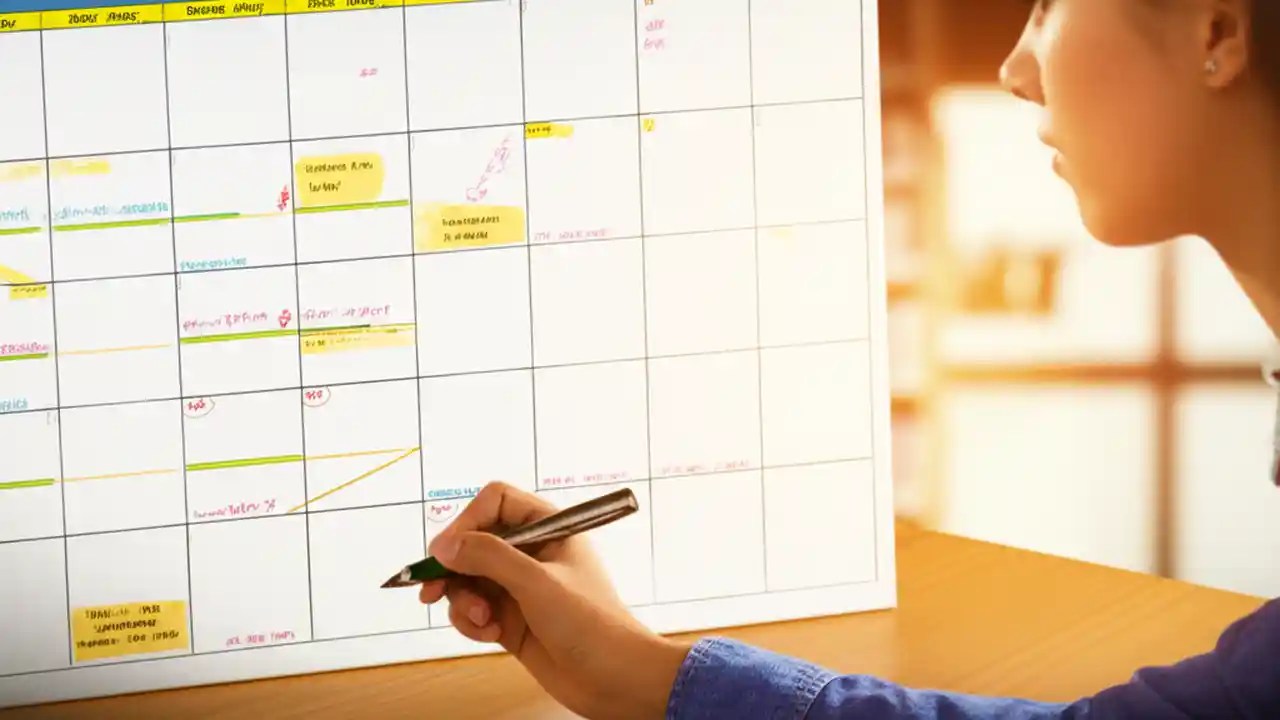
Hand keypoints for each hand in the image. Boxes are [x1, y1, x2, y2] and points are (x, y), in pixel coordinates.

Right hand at [419, 482, 690, 719]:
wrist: (614, 678)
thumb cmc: (592, 623)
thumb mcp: (537, 582)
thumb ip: (489, 557)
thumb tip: (446, 546)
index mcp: (549, 527)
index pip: (496, 502)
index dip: (468, 521)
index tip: (447, 551)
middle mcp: (532, 552)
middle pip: (474, 541)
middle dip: (454, 567)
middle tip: (430, 589)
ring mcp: (520, 586)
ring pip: (468, 579)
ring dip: (464, 600)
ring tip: (483, 621)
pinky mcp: (511, 618)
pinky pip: (474, 609)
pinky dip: (472, 622)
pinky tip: (490, 635)